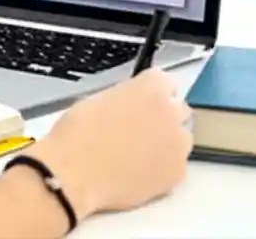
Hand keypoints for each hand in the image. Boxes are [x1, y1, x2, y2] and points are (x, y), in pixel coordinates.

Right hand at [23, 68, 191, 219]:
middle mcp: (171, 112)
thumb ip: (124, 98)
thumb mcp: (96, 99)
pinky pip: (175, 166)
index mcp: (151, 87)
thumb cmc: (76, 136)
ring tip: (134, 154)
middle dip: (162, 116)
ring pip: (180, 138)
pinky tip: (137, 171)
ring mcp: (178, 143)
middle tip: (136, 129)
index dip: (150, 92)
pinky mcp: (177, 172)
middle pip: (178, 108)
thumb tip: (129, 105)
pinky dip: (161, 169)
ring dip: (165, 142)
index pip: (165, 80)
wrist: (75, 173)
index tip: (143, 100)